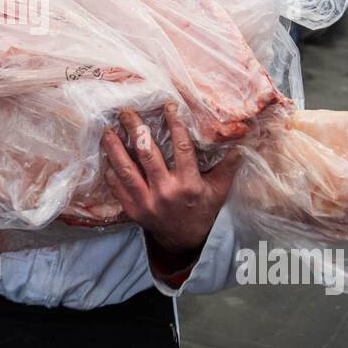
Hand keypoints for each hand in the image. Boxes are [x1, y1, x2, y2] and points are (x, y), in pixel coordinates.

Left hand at [101, 104, 238, 256]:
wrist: (185, 241)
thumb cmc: (203, 210)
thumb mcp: (219, 190)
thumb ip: (227, 167)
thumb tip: (241, 144)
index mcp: (189, 185)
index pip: (181, 148)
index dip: (175, 124)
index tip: (168, 106)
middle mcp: (166, 192)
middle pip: (147, 154)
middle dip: (135, 130)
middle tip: (126, 112)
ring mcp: (147, 203)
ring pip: (126, 171)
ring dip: (114, 149)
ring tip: (107, 130)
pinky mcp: (133, 211)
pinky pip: (118, 188)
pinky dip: (111, 171)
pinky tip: (106, 156)